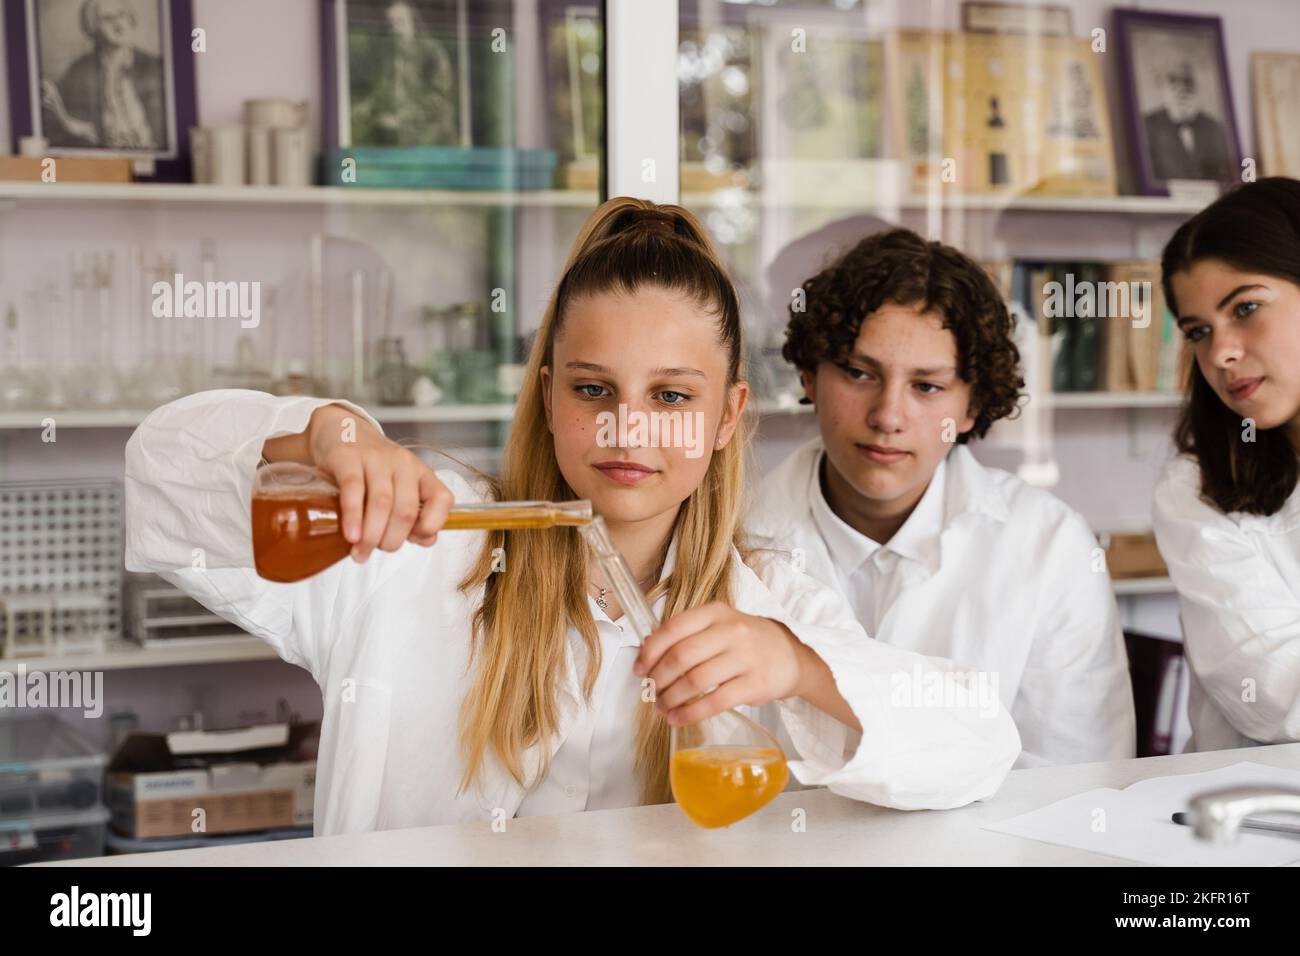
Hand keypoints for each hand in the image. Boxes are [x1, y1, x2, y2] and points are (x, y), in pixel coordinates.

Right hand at [306, 404, 452, 561]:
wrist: (339, 429)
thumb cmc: (370, 468)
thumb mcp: (397, 488)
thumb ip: (414, 517)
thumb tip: (429, 540)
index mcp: (421, 473)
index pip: (443, 499)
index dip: (431, 526)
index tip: (412, 540)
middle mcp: (403, 464)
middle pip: (406, 511)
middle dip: (392, 540)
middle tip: (375, 550)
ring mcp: (376, 458)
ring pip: (382, 503)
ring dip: (371, 536)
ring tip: (360, 552)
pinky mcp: (347, 457)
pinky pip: (353, 490)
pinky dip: (354, 517)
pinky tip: (350, 535)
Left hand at [633, 602, 807, 724]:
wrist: (792, 657)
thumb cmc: (747, 642)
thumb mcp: (721, 625)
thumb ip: (689, 634)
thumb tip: (649, 653)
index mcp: (716, 612)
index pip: (673, 628)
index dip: (650, 651)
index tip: (640, 669)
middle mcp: (731, 630)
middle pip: (680, 656)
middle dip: (658, 679)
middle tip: (651, 692)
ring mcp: (745, 656)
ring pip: (695, 680)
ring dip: (671, 698)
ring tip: (662, 707)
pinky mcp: (755, 684)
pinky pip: (715, 701)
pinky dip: (691, 713)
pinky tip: (679, 718)